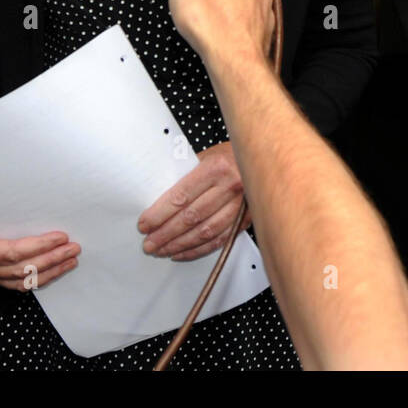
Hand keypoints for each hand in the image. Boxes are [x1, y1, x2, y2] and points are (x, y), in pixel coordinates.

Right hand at [0, 207, 78, 290]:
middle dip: (52, 259)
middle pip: (22, 268)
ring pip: (24, 281)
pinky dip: (42, 277)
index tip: (61, 237)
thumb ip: (6, 205)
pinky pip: (21, 283)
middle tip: (73, 248)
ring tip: (71, 259)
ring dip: (51, 271)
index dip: (40, 246)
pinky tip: (58, 268)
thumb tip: (37, 197)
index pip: (12, 252)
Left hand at [137, 142, 251, 260]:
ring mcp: (242, 204)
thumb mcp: (207, 155)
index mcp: (217, 167)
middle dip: (165, 233)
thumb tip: (156, 198)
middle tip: (149, 243)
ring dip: (180, 244)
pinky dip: (199, 249)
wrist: (263, 159)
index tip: (144, 224)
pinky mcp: (246, 219)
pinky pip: (219, 239)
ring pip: (205, 232)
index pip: (181, 196)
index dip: (160, 214)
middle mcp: (231, 186)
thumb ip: (186, 175)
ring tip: (162, 250)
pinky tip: (182, 252)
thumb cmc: (230, 156)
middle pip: (191, 217)